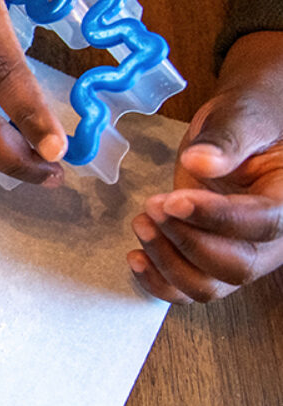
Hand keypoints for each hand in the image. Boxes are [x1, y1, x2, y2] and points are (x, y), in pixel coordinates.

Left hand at [129, 31, 282, 302]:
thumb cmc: (248, 119)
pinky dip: (159, 282)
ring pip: (210, 285)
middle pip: (237, 266)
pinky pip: (188, 288)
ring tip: (141, 222)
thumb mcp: (240, 116)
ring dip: (168, 262)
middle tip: (151, 208)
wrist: (240, 129)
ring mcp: (242, 253)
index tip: (173, 200)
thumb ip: (226, 138)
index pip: (262, 223)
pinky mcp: (211, 258)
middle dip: (188, 242)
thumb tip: (201, 162)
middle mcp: (272, 238)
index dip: (216, 217)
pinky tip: (136, 256)